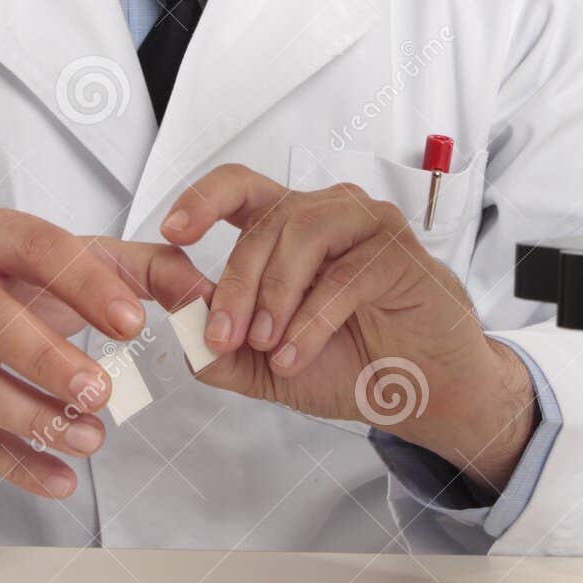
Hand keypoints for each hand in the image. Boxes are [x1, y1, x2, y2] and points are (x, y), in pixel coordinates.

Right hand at [0, 207, 203, 499]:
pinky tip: (60, 478)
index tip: (133, 323)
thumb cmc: (16, 287)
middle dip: (49, 360)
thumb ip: (146, 272)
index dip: (85, 286)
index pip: (37, 248)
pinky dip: (13, 464)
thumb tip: (203, 296)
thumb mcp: (77, 264)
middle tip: (104, 393)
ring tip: (92, 438)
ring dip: (34, 418)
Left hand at [159, 165, 537, 494]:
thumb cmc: (348, 363)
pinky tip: (297, 355)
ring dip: (275, 295)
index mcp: (288, 228)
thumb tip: (165, 296)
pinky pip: (344, 275)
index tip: (172, 233)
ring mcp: (364, 226)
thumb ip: (212, 339)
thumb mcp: (261, 365)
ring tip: (269, 347)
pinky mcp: (397, 251)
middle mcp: (325, 214)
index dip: (202, 200)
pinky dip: (312, 320)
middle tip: (224, 335)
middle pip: (264, 223)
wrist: (417, 393)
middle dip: (236, 284)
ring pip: (302, 234)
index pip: (238, 189)